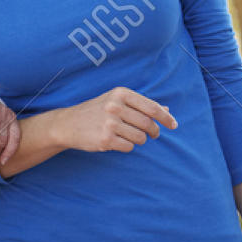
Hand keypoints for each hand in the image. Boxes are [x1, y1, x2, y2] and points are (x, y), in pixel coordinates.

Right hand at [61, 87, 176, 152]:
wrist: (68, 124)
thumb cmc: (96, 111)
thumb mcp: (117, 101)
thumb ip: (141, 105)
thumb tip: (166, 110)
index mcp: (121, 94)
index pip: (151, 107)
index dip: (165, 118)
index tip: (173, 125)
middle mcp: (115, 106)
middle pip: (148, 124)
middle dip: (154, 132)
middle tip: (153, 135)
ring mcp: (110, 123)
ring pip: (140, 138)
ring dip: (139, 140)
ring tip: (129, 137)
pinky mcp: (105, 139)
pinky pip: (129, 147)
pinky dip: (127, 146)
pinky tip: (117, 142)